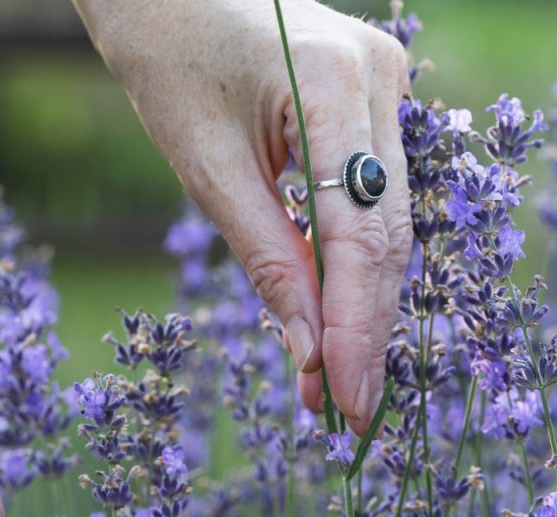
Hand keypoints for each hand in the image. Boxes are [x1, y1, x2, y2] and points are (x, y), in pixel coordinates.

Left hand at [74, 0, 411, 434]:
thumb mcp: (207, 172)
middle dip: (363, 332)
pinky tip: (329, 324)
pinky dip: (348, 268)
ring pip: (385, 228)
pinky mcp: (370, 107)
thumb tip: (307, 349)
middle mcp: (381, 81)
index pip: (361, 235)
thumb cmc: (169, 65)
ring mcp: (385, 89)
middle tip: (346, 411)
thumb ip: (267, 258)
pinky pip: (369, 204)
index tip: (345, 398)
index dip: (356, 327)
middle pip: (386, 238)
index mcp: (335, 85)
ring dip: (358, 311)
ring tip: (329, 386)